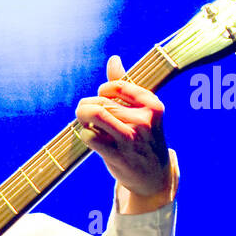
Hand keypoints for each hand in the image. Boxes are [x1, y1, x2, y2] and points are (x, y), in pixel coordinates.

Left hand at [75, 55, 175, 209]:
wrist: (153, 176)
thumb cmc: (143, 138)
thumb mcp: (141, 111)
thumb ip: (125, 86)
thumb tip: (114, 59)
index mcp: (152, 104)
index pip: (116, 85)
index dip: (103, 91)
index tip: (103, 100)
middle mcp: (143, 119)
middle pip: (101, 101)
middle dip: (86, 106)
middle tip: (85, 114)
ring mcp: (130, 137)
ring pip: (94, 114)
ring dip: (83, 117)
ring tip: (85, 122)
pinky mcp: (117, 154)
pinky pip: (89, 136)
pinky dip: (85, 135)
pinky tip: (91, 138)